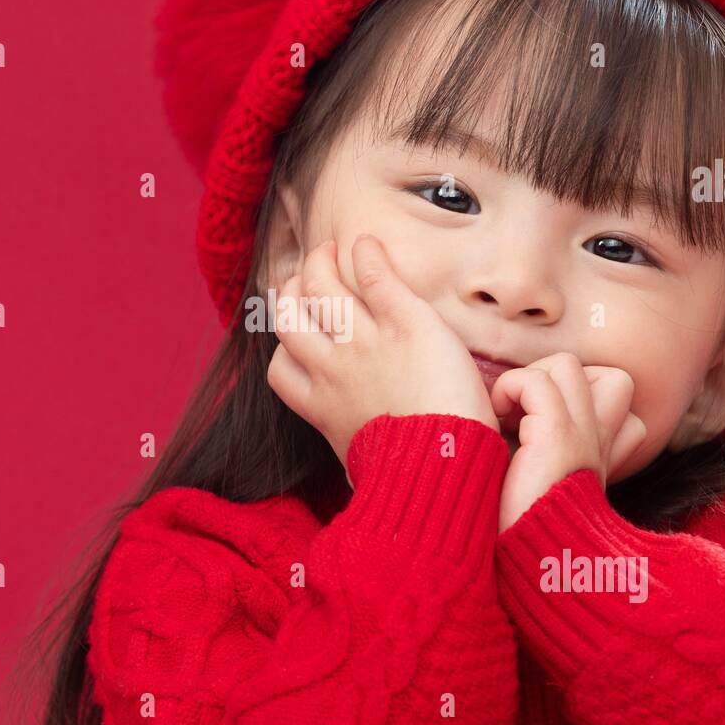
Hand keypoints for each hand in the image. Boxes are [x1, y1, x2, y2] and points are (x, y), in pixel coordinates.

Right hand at [267, 234, 497, 475]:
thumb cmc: (410, 481)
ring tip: (331, 250)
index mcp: (321, 408)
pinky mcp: (407, 324)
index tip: (299, 331)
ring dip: (321, 262)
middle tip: (307, 277)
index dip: (286, 343)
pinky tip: (366, 244)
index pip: (281, 366)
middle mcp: (334, 370)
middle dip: (290, 290)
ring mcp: (366, 344)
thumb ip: (352, 455)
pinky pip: (374, 277)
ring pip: (321, 286)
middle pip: (288, 315)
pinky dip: (365, 255)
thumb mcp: (363, 471)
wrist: (442, 472)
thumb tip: (354, 474)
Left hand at [490, 352, 645, 533]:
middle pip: (611, 379)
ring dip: (527, 379)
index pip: (622, 410)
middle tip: (520, 413)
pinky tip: (494, 415)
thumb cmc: (511, 535)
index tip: (532, 429)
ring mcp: (584, 441)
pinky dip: (511, 387)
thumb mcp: (531, 490)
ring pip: (569, 366)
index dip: (579, 404)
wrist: (516, 569)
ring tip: (504, 413)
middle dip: (557, 381)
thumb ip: (532, 457)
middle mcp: (598, 449)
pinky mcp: (560, 440)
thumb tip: (503, 428)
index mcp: (595, 462)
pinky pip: (539, 381)